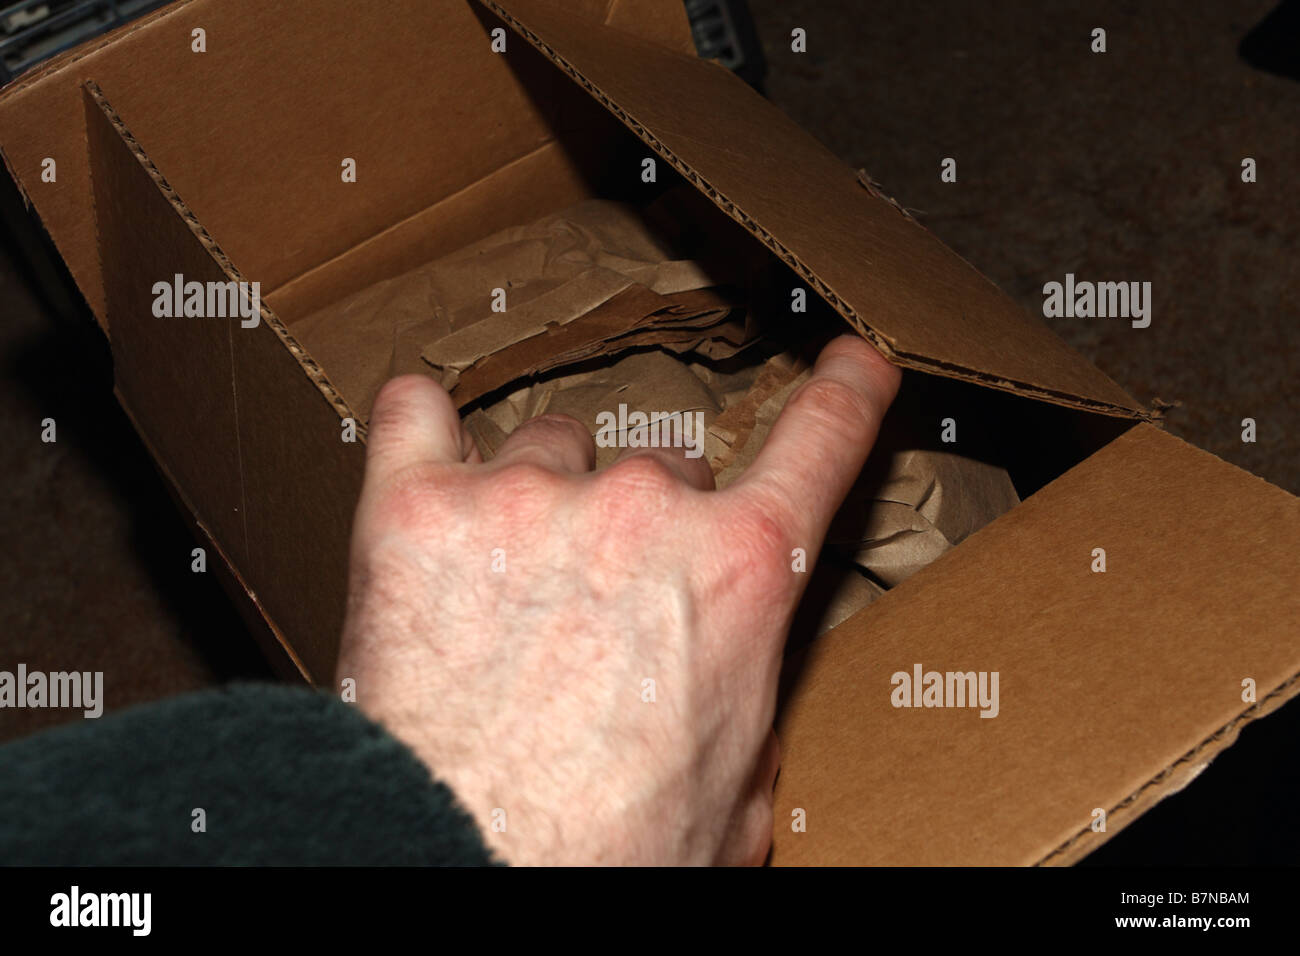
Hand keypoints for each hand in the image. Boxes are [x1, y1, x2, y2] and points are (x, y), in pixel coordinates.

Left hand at [336, 335, 900, 864]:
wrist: (463, 869)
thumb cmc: (604, 854)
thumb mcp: (736, 800)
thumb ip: (751, 710)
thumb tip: (736, 700)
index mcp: (739, 574)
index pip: (820, 447)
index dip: (846, 397)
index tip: (854, 364)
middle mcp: (642, 510)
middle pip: (660, 468)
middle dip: (640, 527)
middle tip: (598, 613)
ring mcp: (526, 496)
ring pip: (547, 448)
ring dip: (539, 501)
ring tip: (506, 595)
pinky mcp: (419, 506)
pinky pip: (417, 413)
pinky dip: (425, 432)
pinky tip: (430, 464)